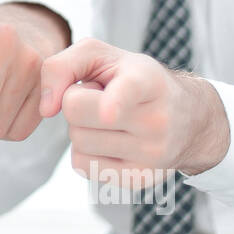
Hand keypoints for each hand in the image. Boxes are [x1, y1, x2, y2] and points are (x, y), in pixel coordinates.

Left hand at [39, 38, 230, 184]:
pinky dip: (85, 152)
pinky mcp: (139, 179)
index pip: (128, 91)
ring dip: (81, 128)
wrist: (186, 116)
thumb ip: (62, 65)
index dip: (114, 102)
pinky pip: (82, 165)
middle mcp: (155, 119)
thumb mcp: (101, 55)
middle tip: (98, 97)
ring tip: (108, 119)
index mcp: (148, 81)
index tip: (109, 114)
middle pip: (76, 112)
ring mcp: (151, 154)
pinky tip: (108, 140)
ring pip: (78, 140)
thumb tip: (46, 108)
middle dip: (74, 102)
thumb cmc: (132, 78)